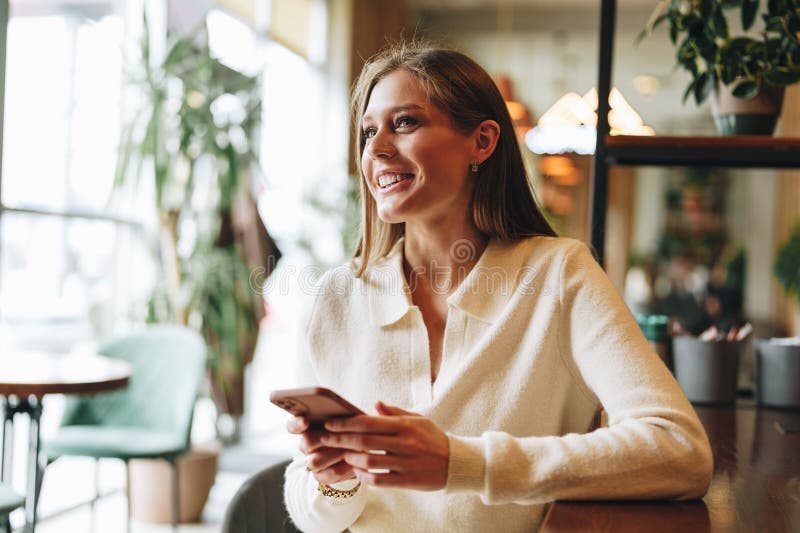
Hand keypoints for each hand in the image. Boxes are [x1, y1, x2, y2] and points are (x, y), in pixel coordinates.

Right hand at [286, 416, 355, 483]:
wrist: (356, 451)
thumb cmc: (349, 429)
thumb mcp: (344, 418)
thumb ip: (336, 413)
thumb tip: (338, 408)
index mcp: (306, 426)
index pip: (293, 425)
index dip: (297, 423)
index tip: (305, 421)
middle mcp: (305, 444)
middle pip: (306, 442)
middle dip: (324, 439)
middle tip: (341, 435)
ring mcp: (311, 461)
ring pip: (315, 461)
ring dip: (335, 454)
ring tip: (353, 448)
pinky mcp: (321, 475)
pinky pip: (329, 473)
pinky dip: (343, 467)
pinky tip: (354, 462)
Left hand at [321, 401, 449, 490]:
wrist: (457, 463)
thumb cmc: (433, 439)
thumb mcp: (418, 420)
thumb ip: (395, 412)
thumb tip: (374, 404)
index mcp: (405, 425)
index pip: (368, 422)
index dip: (345, 423)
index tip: (329, 423)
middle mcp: (405, 443)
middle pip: (364, 440)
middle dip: (339, 439)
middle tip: (324, 438)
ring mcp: (406, 463)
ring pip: (369, 461)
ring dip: (351, 459)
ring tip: (342, 455)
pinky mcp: (408, 481)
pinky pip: (379, 480)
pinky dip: (364, 477)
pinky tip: (358, 472)